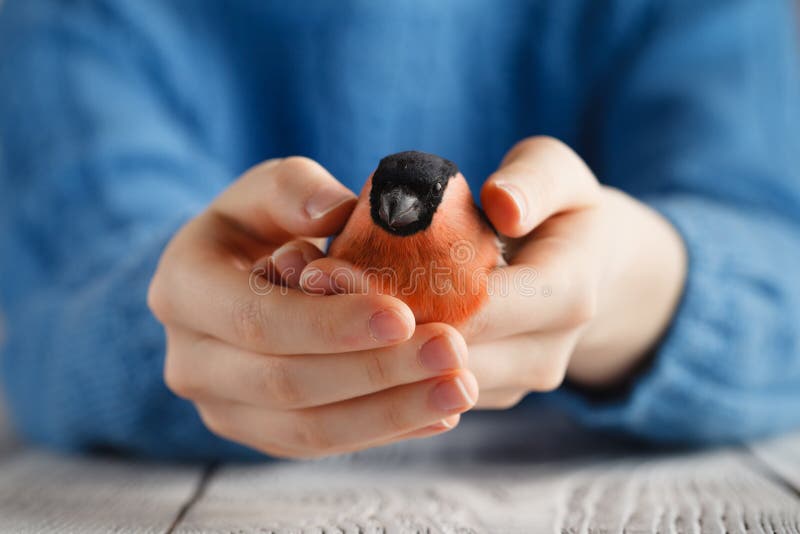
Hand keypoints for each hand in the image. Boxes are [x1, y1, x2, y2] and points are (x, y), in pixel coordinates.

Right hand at [148, 157, 477, 457]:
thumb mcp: (267, 189)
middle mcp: (190, 361)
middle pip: (287, 383)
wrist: (236, 277)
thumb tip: (335, 209)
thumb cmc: (259, 224)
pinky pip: (323, 445)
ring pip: (309, 430)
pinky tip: (437, 413)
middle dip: (377, 372)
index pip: (257, 319)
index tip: (403, 316)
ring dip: (391, 413)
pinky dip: (384, 430)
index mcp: (182, 290)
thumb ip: (296, 189)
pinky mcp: (259, 432)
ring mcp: (223, 406)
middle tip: (453, 352)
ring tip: (458, 389)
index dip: (330, 324)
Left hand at [297, 137, 685, 408]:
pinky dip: (383, 363)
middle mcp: (545, 353)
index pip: (480, 307)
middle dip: (369, 329)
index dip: (403, 293)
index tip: (333, 268)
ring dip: (367, 352)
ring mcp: (516, 381)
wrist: (587, 267)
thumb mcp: (560, 174)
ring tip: (306, 309)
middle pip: (444, 357)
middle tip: (302, 290)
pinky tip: (334, 333)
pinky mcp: (490, 392)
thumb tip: (502, 205)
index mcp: (568, 294)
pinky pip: (428, 391)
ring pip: (428, 385)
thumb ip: (536, 180)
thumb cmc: (561, 210)